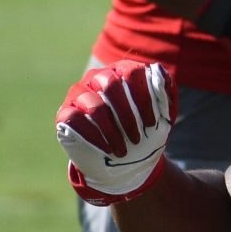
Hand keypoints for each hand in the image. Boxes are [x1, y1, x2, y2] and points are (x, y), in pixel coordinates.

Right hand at [56, 61, 176, 204]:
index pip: (132, 72)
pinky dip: (93, 137)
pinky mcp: (65, 113)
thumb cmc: (143, 131)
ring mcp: (79, 93)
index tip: (152, 123)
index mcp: (122, 71)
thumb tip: (161, 73)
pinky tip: (106, 149)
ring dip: (112, 131)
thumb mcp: (162, 115)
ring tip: (122, 151)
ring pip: (94, 105)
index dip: (144, 98)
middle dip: (127, 115)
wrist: (123, 160)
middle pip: (111, 85)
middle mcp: (98, 77)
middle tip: (137, 138)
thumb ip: (165, 93)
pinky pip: (74, 119)